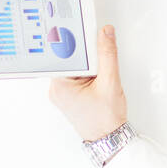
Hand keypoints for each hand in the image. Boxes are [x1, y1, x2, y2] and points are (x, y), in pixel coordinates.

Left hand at [49, 25, 127, 141]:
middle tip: (97, 46)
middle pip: (69, 58)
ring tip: (99, 71)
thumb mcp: (110, 82)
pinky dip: (88, 72)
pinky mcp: (69, 95)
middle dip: (85, 52)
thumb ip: (108, 54)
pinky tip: (97, 76)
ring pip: (74, 67)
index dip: (75, 41)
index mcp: (60, 86)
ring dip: (88, 63)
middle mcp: (57, 89)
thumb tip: (105, 33)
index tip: (83, 29)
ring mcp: (62, 93)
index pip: (63, 54)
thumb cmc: (105, 119)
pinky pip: (76, 76)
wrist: (109, 138)